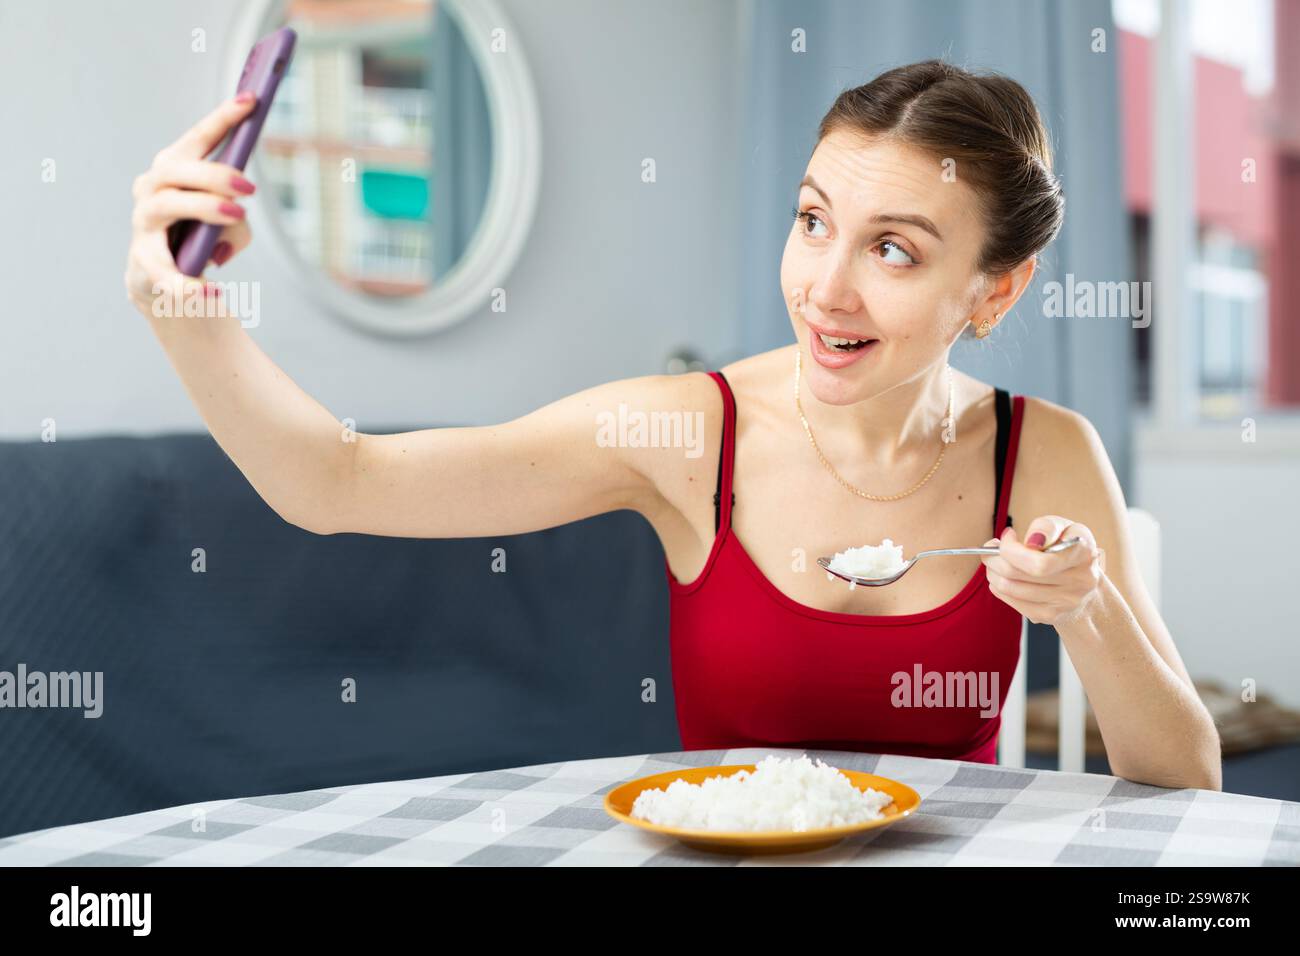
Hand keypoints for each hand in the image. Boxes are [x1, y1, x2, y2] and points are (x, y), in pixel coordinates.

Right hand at [123, 92, 258, 316]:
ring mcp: (143, 224)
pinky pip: (164, 271)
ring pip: (165, 205)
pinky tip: (214, 292)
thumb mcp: (229, 227)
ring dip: (203, 207)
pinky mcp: (143, 261)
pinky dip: (189, 284)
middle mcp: (152, 189)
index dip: (223, 118)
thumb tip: (233, 225)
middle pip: (177, 169)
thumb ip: (237, 222)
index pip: (198, 139)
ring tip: (236, 215)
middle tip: (250, 187)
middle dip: (215, 174)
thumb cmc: (202, 241)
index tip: (252, 100)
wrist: (170, 289)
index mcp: (174, 171)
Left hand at [980, 515, 1104, 626]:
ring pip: (1010, 587)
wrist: (1085, 584)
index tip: (1008, 536)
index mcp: (1084, 553)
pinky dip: (999, 587)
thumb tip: (1030, 542)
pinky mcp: (1051, 615)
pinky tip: (1003, 578)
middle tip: (989, 550)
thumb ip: (1047, 527)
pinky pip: (1012, 601)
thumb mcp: (1063, 527)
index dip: (1012, 550)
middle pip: (1018, 574)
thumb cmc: (1067, 548)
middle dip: (994, 559)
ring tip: (994, 562)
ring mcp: (1066, 602)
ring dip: (993, 572)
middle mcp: (1080, 580)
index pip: (1040, 562)